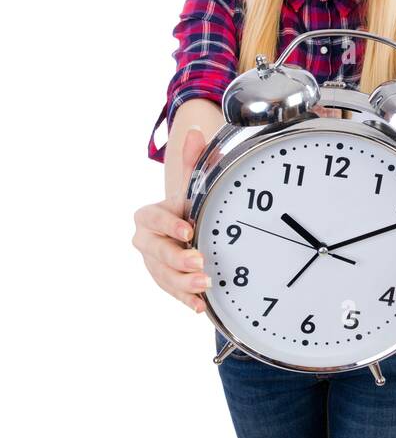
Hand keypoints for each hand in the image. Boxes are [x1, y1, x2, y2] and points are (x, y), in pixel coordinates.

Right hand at [132, 126, 211, 313]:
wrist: (184, 229)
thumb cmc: (189, 206)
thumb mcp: (193, 185)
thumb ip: (193, 163)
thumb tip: (197, 131)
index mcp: (150, 215)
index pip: (154, 218)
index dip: (169, 224)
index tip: (188, 228)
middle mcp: (147, 241)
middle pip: (157, 251)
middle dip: (177, 257)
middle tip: (200, 261)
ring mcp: (155, 264)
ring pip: (164, 275)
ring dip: (184, 282)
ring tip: (205, 285)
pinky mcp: (167, 282)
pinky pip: (174, 292)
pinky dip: (187, 299)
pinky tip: (201, 306)